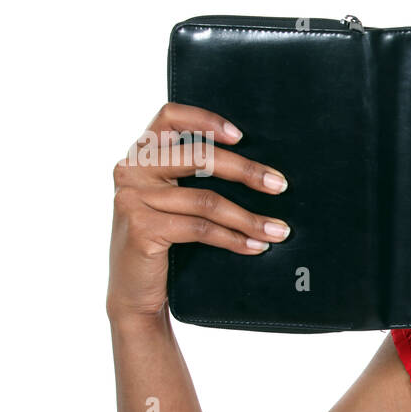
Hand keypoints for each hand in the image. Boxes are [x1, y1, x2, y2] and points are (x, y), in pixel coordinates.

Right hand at [107, 103, 291, 324]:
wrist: (135, 294)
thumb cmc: (163, 244)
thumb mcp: (173, 204)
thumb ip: (193, 179)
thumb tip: (259, 172)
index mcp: (139, 156)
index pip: (169, 117)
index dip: (206, 120)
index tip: (241, 136)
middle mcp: (130, 171)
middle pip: (198, 157)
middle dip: (246, 171)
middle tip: (279, 185)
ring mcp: (133, 199)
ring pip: (206, 199)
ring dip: (249, 217)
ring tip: (278, 230)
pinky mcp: (141, 228)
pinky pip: (201, 228)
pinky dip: (234, 238)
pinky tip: (254, 246)